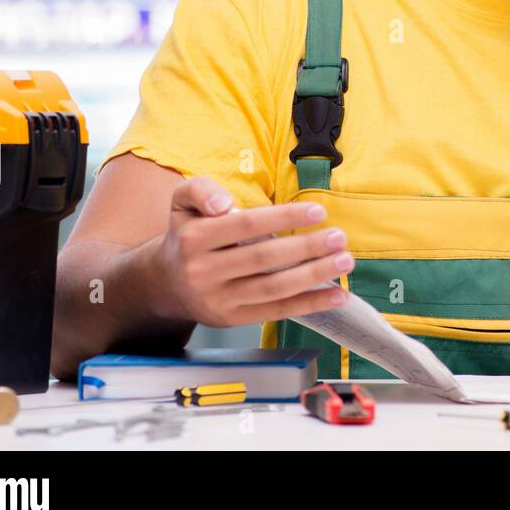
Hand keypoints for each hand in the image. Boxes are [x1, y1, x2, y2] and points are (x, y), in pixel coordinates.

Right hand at [154, 176, 354, 328]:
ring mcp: (219, 300)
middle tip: (339, 237)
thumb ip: (202, 190)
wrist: (165, 282)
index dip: (284, 218)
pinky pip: (276, 312)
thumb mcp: (184, 201)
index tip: (318, 211)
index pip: (246, 226)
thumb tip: (225, 204)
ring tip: (344, 262)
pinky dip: (309, 304)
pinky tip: (335, 295)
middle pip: (264, 259)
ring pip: (273, 289)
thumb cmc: (186, 234)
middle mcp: (204, 271)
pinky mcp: (233, 319)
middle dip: (307, 248)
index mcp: (195, 238)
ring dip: (314, 276)